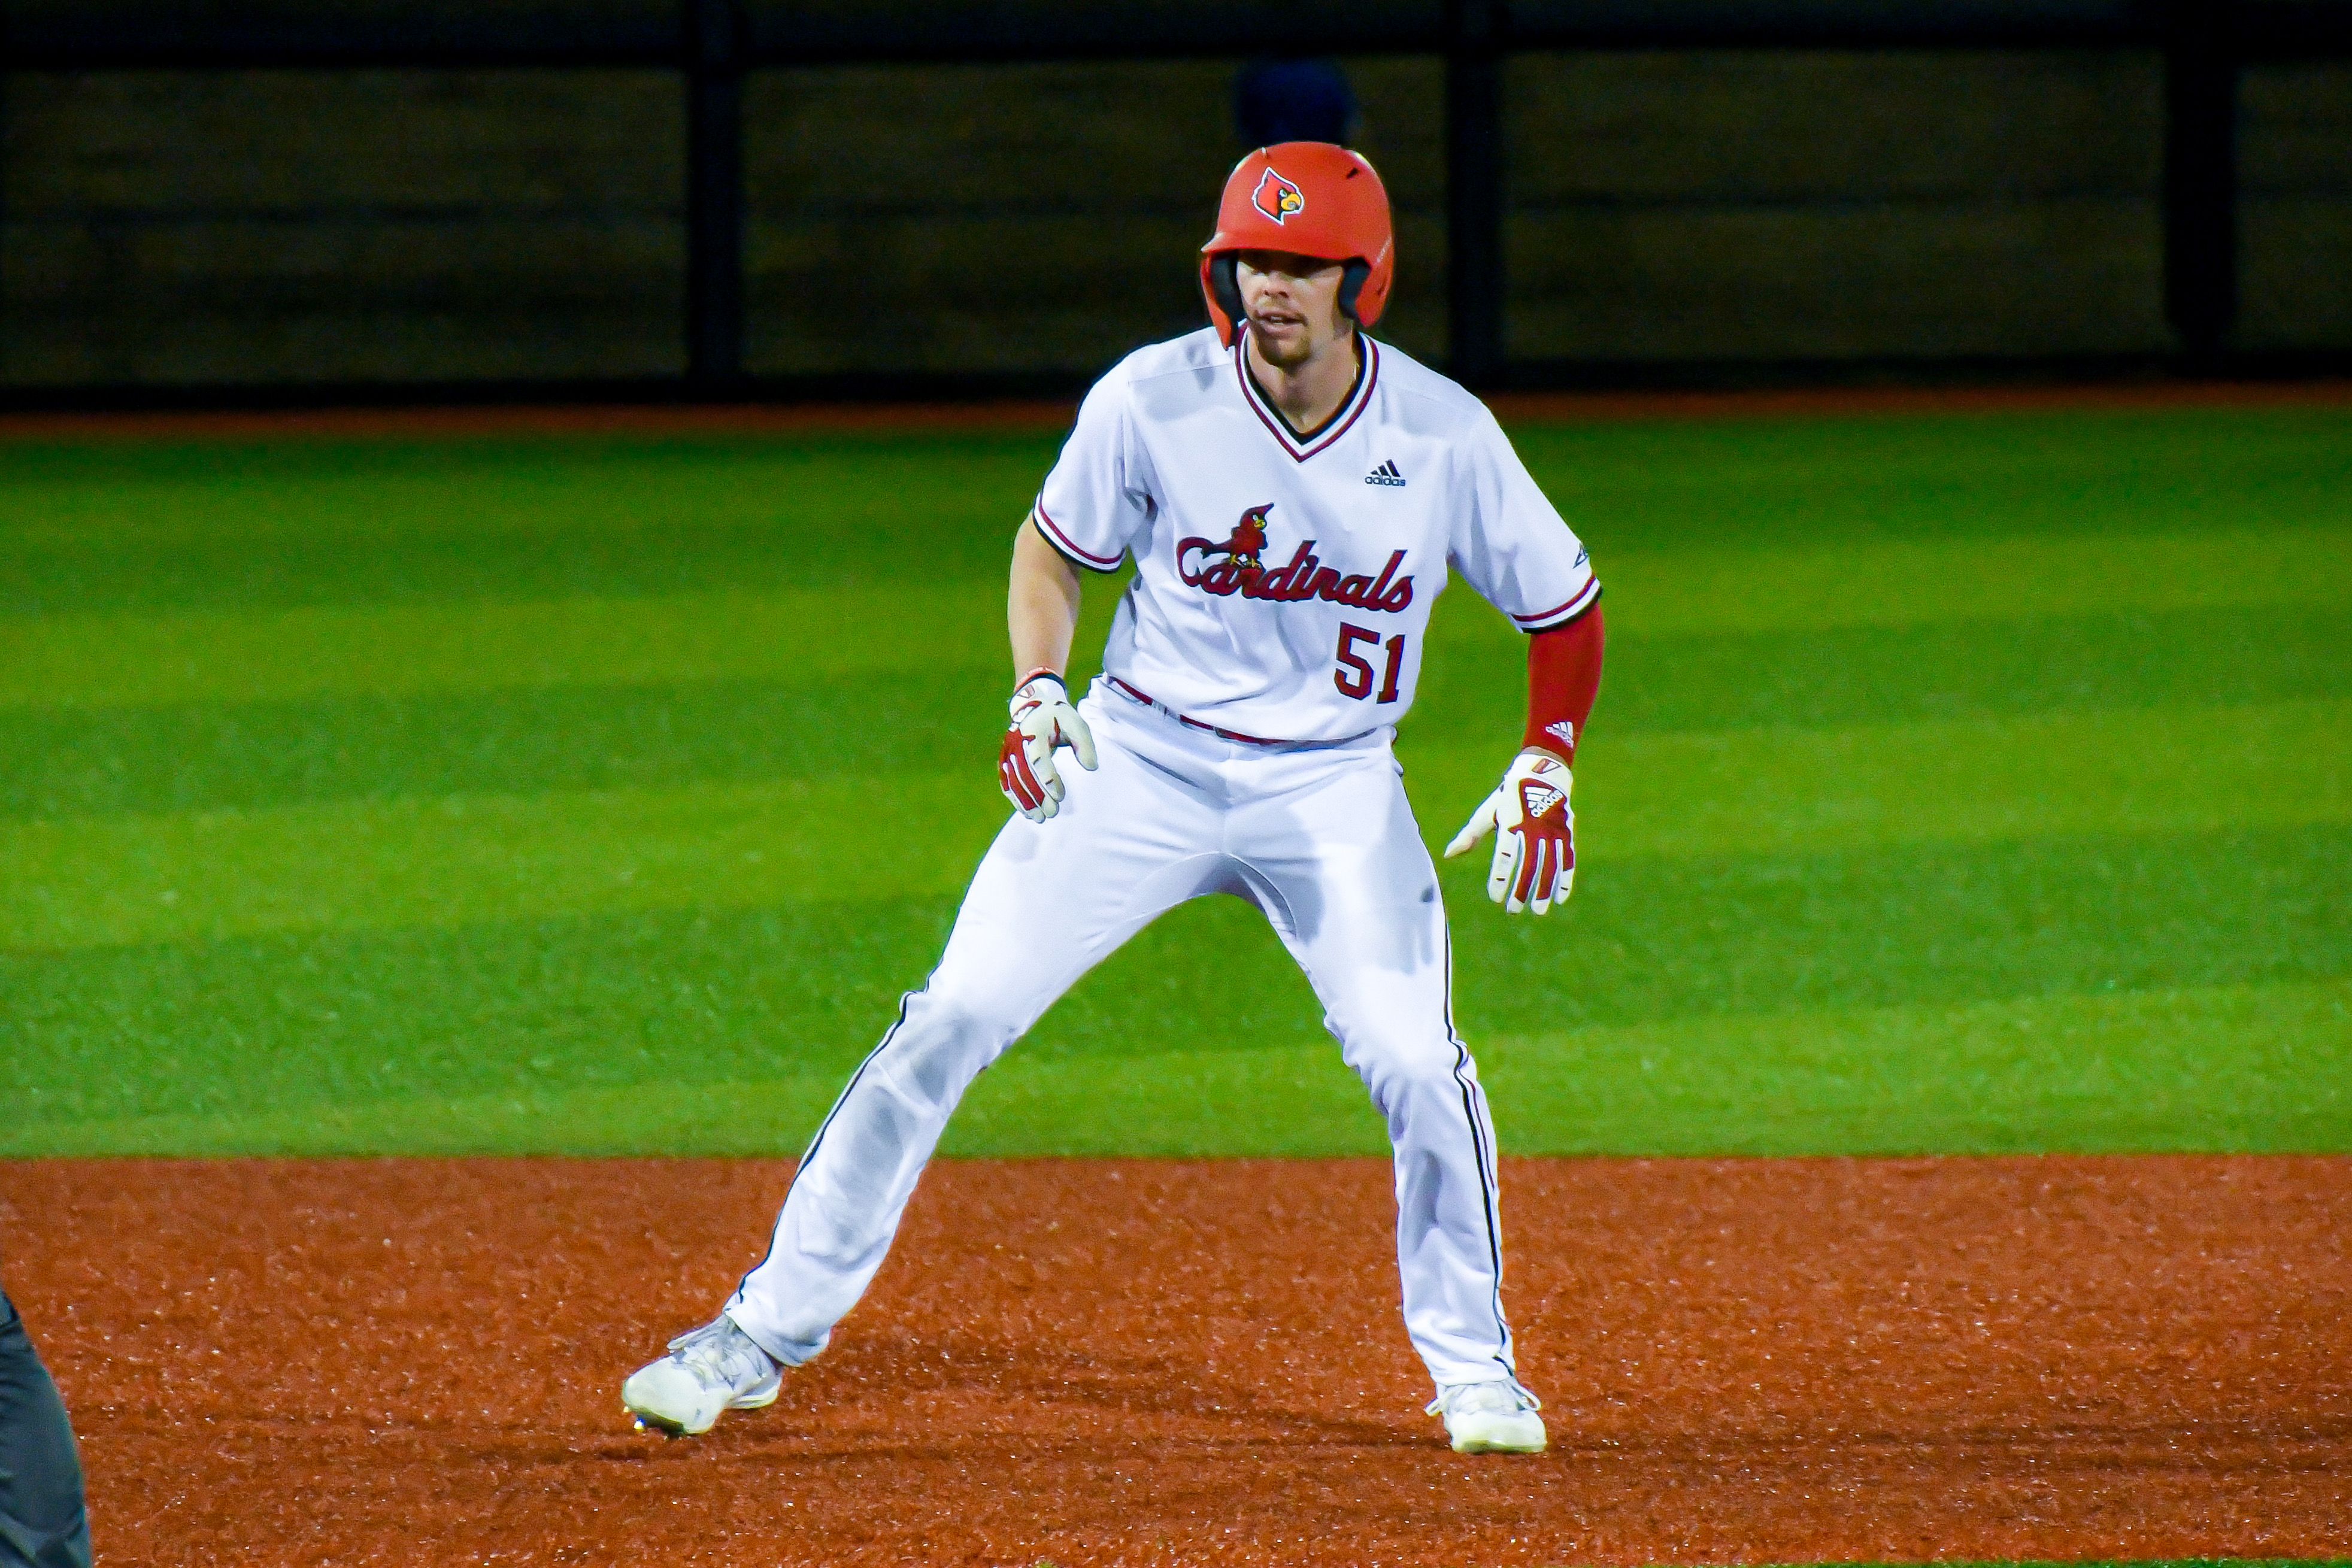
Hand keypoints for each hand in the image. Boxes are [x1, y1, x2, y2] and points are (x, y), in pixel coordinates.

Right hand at [998, 672, 1097, 821]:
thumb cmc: (1058, 716)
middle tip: (1051, 812)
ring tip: (1039, 818)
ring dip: (1025, 801)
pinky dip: (1015, 798)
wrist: (1034, 705)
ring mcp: (1008, 752)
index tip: (1060, 795)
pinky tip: (1026, 812)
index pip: (1038, 759)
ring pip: (1013, 781)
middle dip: (1037, 796)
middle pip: (1024, 774)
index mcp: (1033, 731)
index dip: (1047, 779)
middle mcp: (1016, 742)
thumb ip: (1084, 743)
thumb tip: (1091, 766)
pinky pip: (1006, 782)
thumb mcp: (1076, 722)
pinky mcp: (1004, 760)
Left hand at [1443, 749, 1574, 913]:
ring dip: (1543, 890)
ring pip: (1550, 866)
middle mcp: (1533, 828)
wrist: (1542, 772)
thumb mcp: (1487, 813)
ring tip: (1537, 911)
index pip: (1505, 856)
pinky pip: (1567, 860)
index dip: (1501, 878)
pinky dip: (1565, 879)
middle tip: (1513, 909)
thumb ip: (1470, 836)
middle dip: (1521, 890)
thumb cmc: (1507, 796)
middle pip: (1528, 865)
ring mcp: (1552, 831)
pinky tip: (1560, 899)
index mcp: (1511, 823)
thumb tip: (1448, 855)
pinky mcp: (1566, 833)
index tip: (1495, 897)